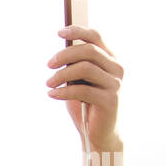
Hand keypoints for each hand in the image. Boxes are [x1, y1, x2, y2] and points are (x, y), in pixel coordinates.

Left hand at [47, 27, 123, 151]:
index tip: (59, 33)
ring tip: (49, 83)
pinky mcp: (110, 100)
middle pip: (89, 51)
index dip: (78, 31)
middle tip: (49, 65)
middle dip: (65, 55)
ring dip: (62, 75)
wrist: (98, 134)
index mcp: (110, 60)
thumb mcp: (79, 82)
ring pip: (85, 68)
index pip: (96, 37)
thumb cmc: (86, 105)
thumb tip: (59, 54)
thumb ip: (75, 67)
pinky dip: (63, 91)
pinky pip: (83, 90)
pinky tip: (52, 94)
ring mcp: (115, 84)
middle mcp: (117, 69)